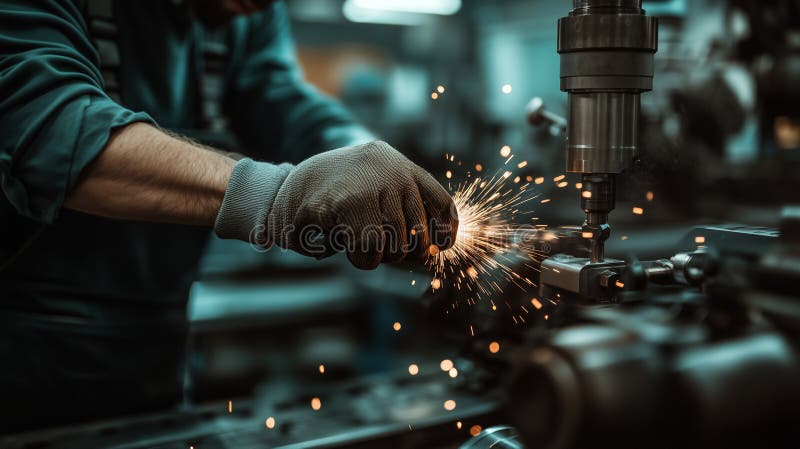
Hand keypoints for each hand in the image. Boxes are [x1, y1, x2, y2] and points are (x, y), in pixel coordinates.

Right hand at [214, 141, 457, 268]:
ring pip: (394, 245)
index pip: (440, 202)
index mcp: (398, 165)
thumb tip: (432, 250)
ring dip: (373, 255)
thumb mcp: (370, 188)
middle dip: (397, 251)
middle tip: (369, 242)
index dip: (445, 231)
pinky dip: (355, 256)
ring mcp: (366, 188)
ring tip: (348, 238)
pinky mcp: (342, 208)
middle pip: (417, 234)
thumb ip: (401, 210)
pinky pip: (367, 252)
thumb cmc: (330, 194)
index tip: (439, 247)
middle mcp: (389, 172)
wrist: (280, 188)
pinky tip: (334, 242)